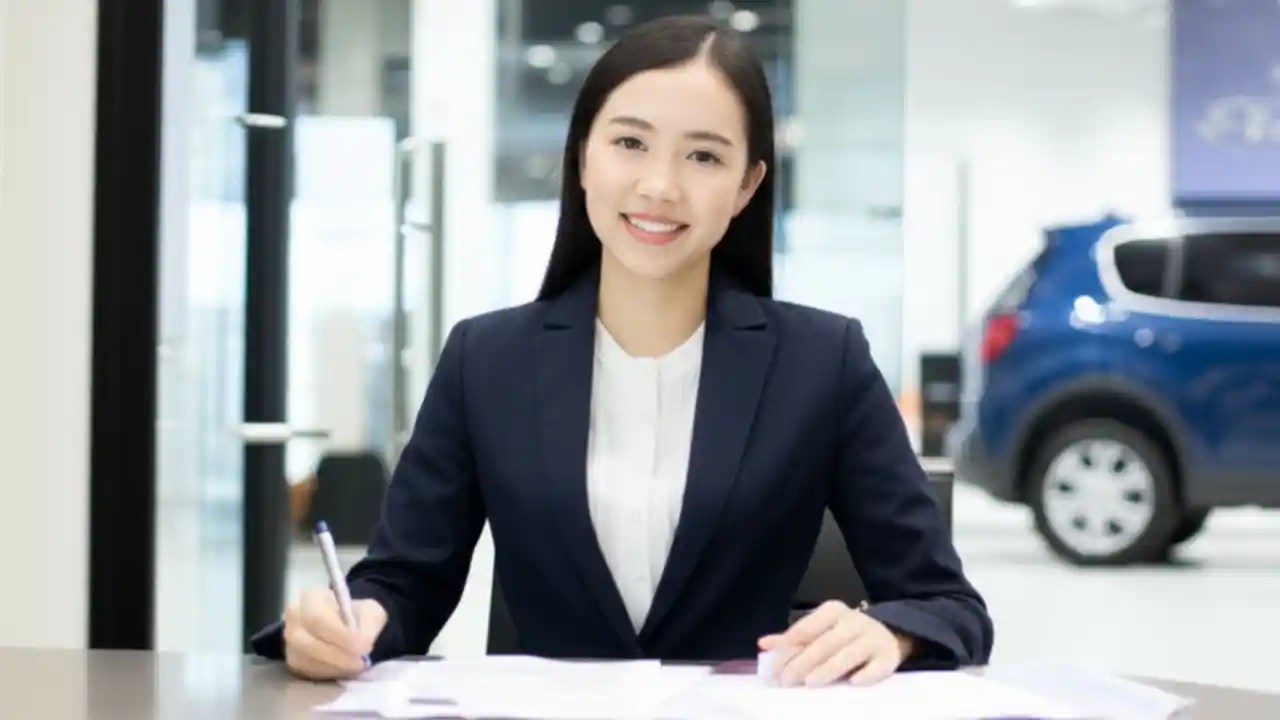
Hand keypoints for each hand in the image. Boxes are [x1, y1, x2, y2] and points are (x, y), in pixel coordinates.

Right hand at [283, 588, 387, 680]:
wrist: (348, 625)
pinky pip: (307, 672)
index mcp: (310, 598)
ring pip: (304, 660)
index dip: (339, 635)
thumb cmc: (356, 614)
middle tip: (361, 661)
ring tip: (357, 666)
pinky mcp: (294, 662)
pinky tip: (346, 670)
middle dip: (337, 656)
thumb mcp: (370, 610)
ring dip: (334, 667)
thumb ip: (368, 624)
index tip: (363, 646)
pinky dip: (329, 673)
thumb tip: (363, 643)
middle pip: (305, 642)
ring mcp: (290, 641)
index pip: (316, 617)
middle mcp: (294, 619)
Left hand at [757, 600, 913, 686]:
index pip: (807, 628)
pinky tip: (854, 682)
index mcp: (832, 611)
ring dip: (829, 668)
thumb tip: (763, 644)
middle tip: (787, 680)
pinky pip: (878, 666)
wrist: (888, 635)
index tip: (775, 666)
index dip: (789, 646)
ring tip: (810, 682)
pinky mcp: (889, 656)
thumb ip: (792, 639)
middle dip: (803, 661)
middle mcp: (853, 621)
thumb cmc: (844, 636)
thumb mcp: (819, 631)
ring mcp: (872, 638)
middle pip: (825, 643)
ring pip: (849, 653)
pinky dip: (867, 674)